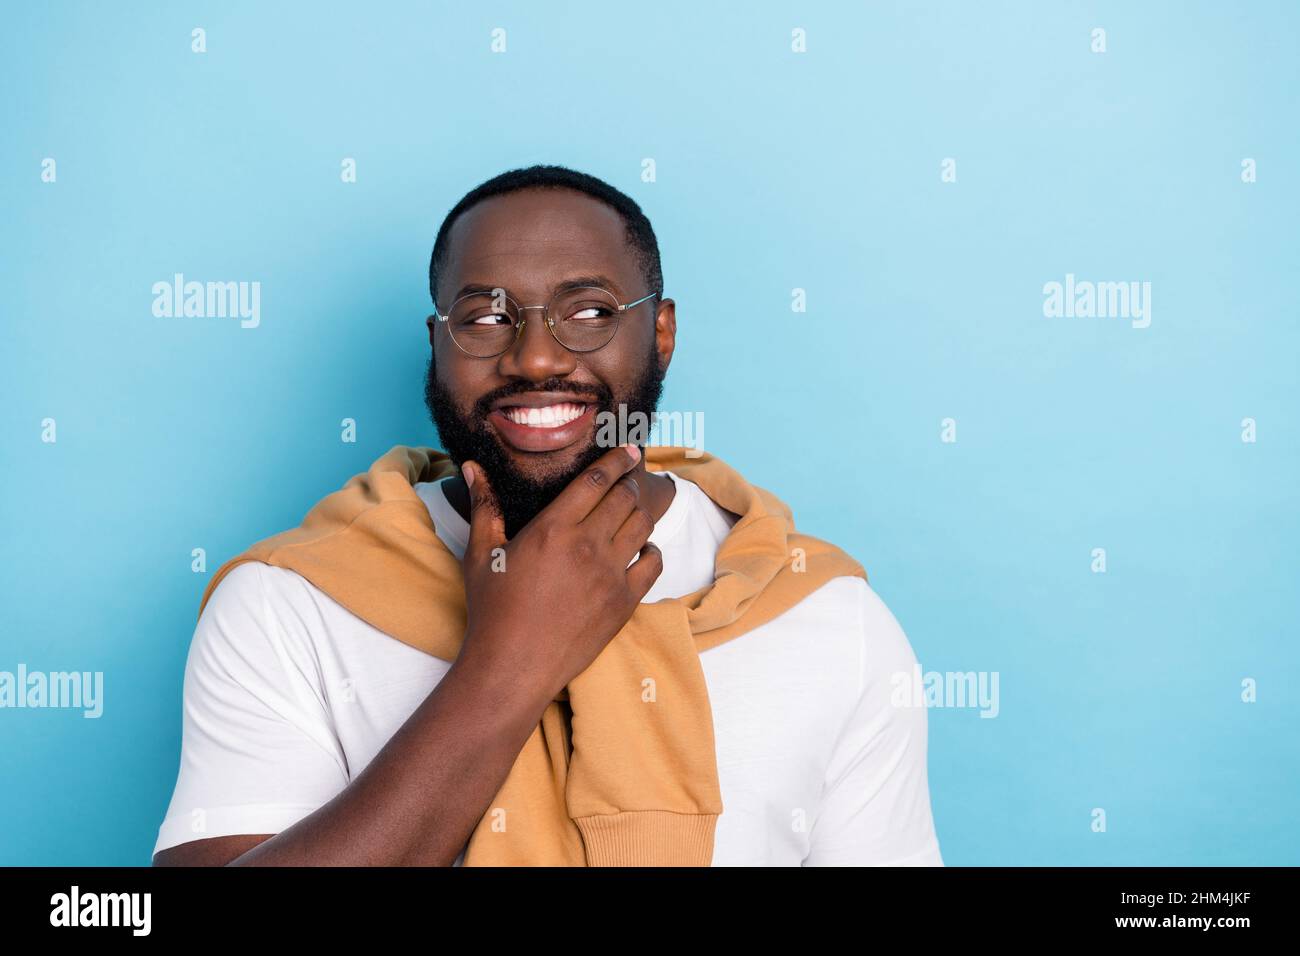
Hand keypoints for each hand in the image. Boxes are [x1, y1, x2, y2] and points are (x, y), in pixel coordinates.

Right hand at [455, 443, 663, 703]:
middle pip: (625, 498)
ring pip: (642, 526)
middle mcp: (587, 545)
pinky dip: (651, 551)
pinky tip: (640, 550)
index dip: (617, 459)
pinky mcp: (624, 602)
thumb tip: (472, 467)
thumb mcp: (480, 554)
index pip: (597, 480)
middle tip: (630, 477)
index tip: (629, 449)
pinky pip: (653, 564)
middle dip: (631, 482)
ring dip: (641, 512)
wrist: (513, 667)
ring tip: (633, 509)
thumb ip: (484, 506)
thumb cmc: (492, 611)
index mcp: (553, 528)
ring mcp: (610, 574)